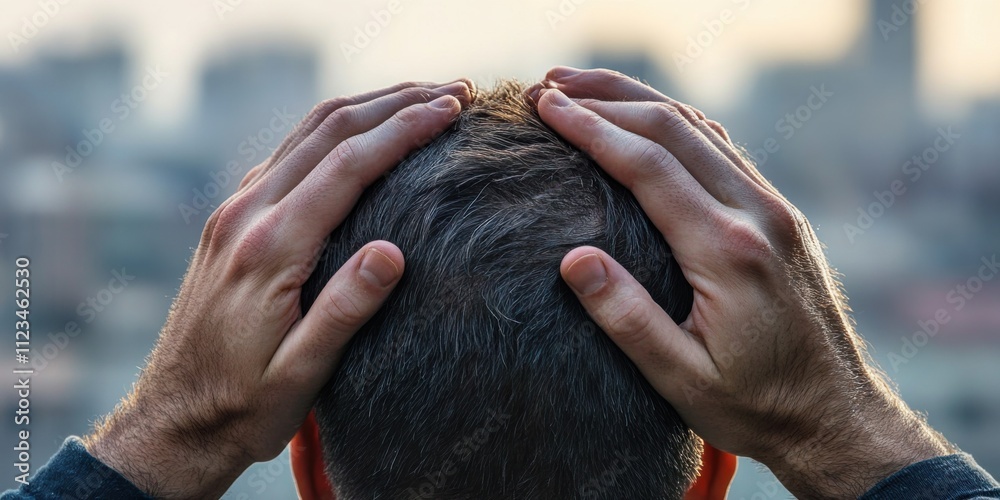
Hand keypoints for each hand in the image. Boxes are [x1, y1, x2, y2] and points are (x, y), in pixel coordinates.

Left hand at [83, 80, 472, 498]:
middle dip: (394, 103)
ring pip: (305, 134)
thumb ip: (344, 311)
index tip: (451, 112)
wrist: (173, 419)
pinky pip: (288, 155)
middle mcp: (245, 216)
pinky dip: (334, 131)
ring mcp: (233, 213)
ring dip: (365, 108)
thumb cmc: (243, 405)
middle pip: (327, 131)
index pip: (347, 166)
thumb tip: (393, 252)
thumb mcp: (299, 374)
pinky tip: (361, 134)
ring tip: (419, 99)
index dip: (403, 131)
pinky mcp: (231, 221)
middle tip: (452, 91)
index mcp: (268, 249)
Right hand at [531, 68, 953, 497]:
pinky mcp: (779, 216)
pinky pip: (723, 149)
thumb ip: (626, 318)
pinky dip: (677, 124)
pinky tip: (649, 120)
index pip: (647, 167)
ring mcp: (774, 209)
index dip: (591, 130)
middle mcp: (756, 214)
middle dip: (607, 99)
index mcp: (727, 251)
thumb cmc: (756, 406)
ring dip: (641, 102)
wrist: (836, 417)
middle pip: (673, 129)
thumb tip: (572, 259)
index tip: (545, 107)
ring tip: (587, 88)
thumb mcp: (682, 379)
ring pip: (701, 129)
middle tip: (551, 85)